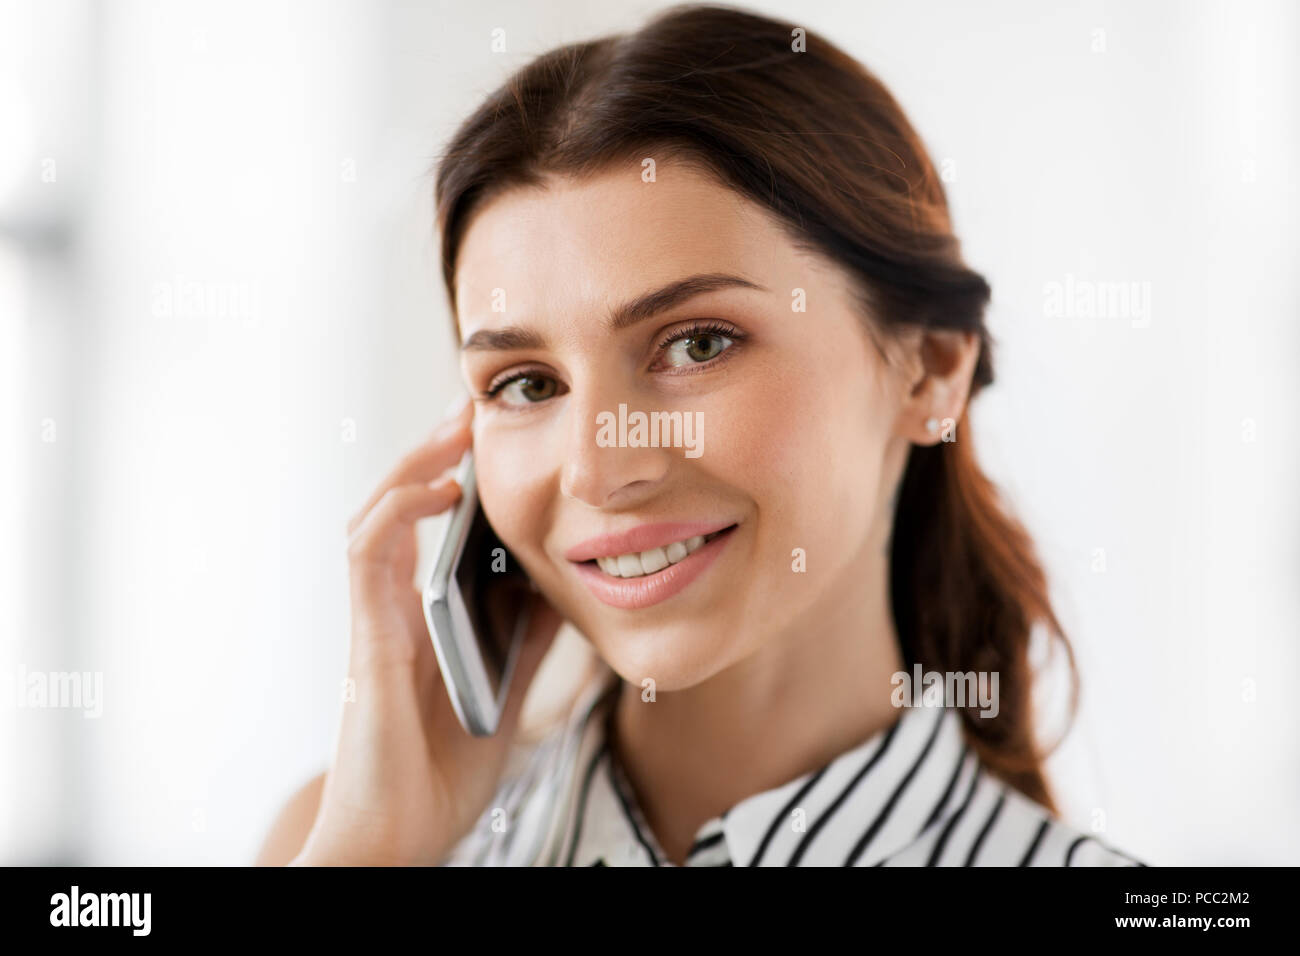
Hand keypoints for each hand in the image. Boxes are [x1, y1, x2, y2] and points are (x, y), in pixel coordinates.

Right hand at [294, 398, 561, 864]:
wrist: (405, 838)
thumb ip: (529, 636)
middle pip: (402, 506)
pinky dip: (401, 509)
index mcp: (422, 617)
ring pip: (377, 513)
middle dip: (435, 450)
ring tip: (458, 427)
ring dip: (415, 462)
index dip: (455, 476)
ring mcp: (376, 617)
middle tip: (476, 407)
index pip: (432, 527)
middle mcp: (393, 607)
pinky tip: (444, 489)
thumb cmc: (444, 772)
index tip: (498, 436)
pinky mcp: (367, 636)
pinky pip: (369, 552)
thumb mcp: (508, 687)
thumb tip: (568, 583)